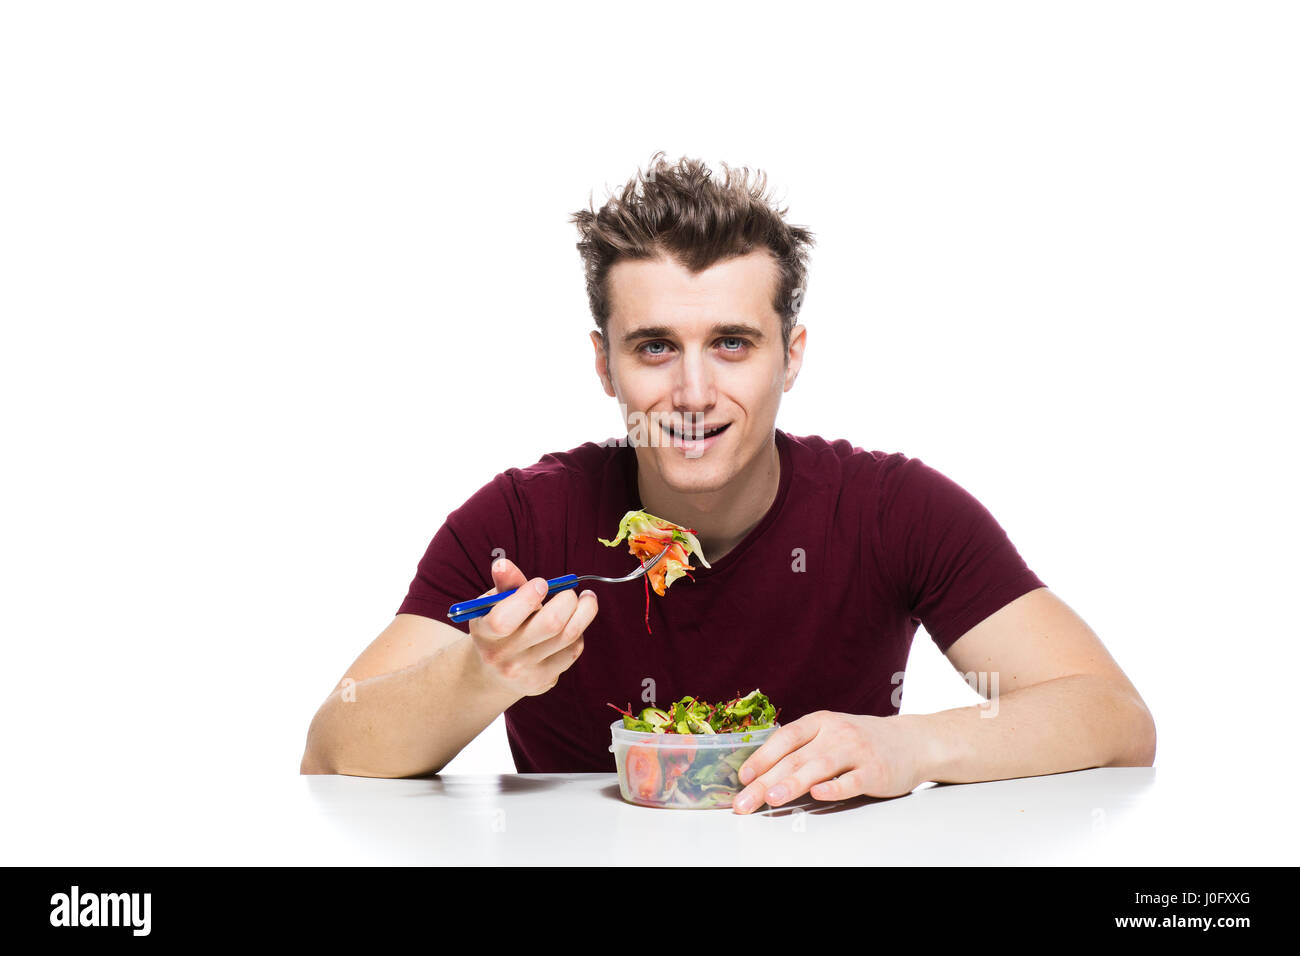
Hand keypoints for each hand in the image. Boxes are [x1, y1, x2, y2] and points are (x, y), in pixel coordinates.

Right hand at [468, 558, 597, 698]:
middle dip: (567, 599)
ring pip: (569, 636)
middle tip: (570, 591)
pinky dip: (578, 632)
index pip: (504, 619)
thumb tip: (503, 564)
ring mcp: (525, 673)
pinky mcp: (544, 682)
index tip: (542, 583)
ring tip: (586, 599)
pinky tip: (573, 624)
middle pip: (550, 624)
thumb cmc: (497, 625)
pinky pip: (573, 650)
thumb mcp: (493, 603)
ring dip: (584, 611)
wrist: (492, 672)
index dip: (527, 597)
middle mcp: (503, 657)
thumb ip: (505, 584)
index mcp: (485, 633)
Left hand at [731, 711, 929, 813]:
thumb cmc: (862, 741)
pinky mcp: (875, 771)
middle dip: (765, 781)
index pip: (784, 738)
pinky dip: (834, 788)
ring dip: (792, 783)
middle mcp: (835, 733)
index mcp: (820, 722)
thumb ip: (803, 748)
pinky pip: (851, 781)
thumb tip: (762, 773)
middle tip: (744, 802)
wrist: (913, 741)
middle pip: (794, 758)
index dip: (761, 756)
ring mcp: (856, 751)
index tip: (742, 777)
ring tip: (770, 798)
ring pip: (818, 767)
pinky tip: (818, 795)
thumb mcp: (831, 734)